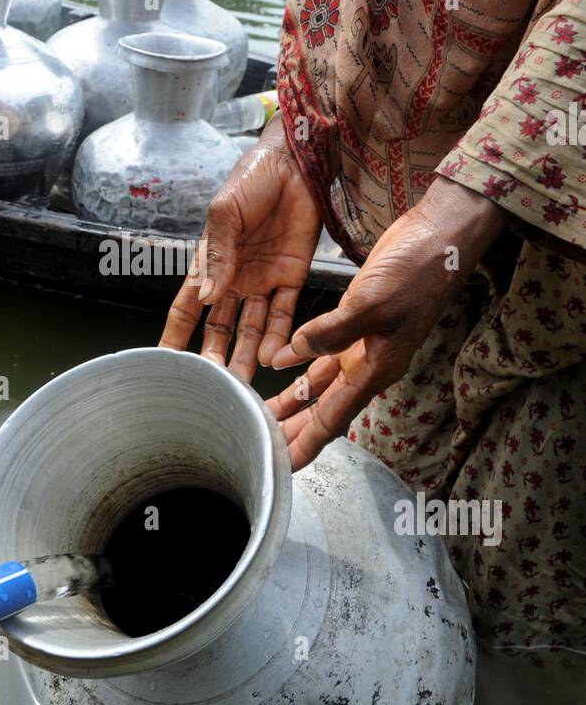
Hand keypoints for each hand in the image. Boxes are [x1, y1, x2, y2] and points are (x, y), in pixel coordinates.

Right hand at [159, 115, 321, 378]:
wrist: (296, 163)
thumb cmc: (252, 178)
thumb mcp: (225, 212)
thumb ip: (217, 254)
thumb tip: (205, 297)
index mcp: (210, 261)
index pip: (186, 306)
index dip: (175, 334)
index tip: (164, 363)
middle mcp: (234, 278)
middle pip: (218, 326)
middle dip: (212, 356)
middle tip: (209, 386)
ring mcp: (262, 280)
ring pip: (249, 328)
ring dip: (244, 355)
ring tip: (240, 386)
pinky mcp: (292, 277)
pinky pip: (282, 314)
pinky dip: (277, 336)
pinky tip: (271, 357)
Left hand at [267, 177, 508, 468]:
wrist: (442, 236)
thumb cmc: (416, 272)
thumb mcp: (373, 303)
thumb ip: (332, 332)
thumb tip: (294, 352)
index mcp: (375, 370)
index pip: (334, 418)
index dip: (308, 444)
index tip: (285, 468)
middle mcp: (368, 363)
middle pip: (324, 408)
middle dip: (295, 430)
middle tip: (261, 448)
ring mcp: (363, 342)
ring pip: (321, 382)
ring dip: (293, 399)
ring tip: (262, 415)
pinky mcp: (357, 318)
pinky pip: (324, 348)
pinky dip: (298, 358)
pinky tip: (276, 362)